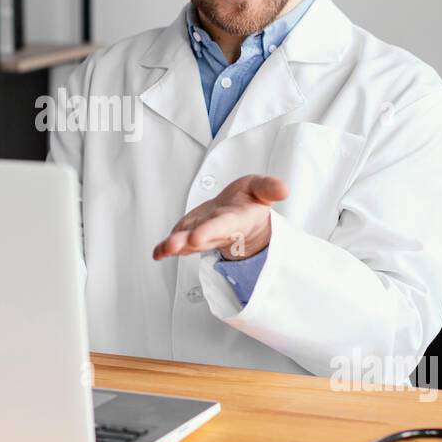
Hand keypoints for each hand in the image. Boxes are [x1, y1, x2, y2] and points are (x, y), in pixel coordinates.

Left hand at [152, 175, 288, 260]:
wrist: (241, 213)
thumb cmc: (249, 200)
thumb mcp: (262, 188)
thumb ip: (270, 188)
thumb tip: (284, 189)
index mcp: (234, 220)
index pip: (222, 226)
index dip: (210, 231)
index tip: (198, 237)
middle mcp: (216, 231)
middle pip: (201, 238)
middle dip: (188, 242)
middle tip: (176, 245)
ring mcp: (202, 234)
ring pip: (187, 243)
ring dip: (174, 247)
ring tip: (163, 249)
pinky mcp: (190, 234)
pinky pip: (178, 243)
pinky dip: (166, 249)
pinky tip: (158, 253)